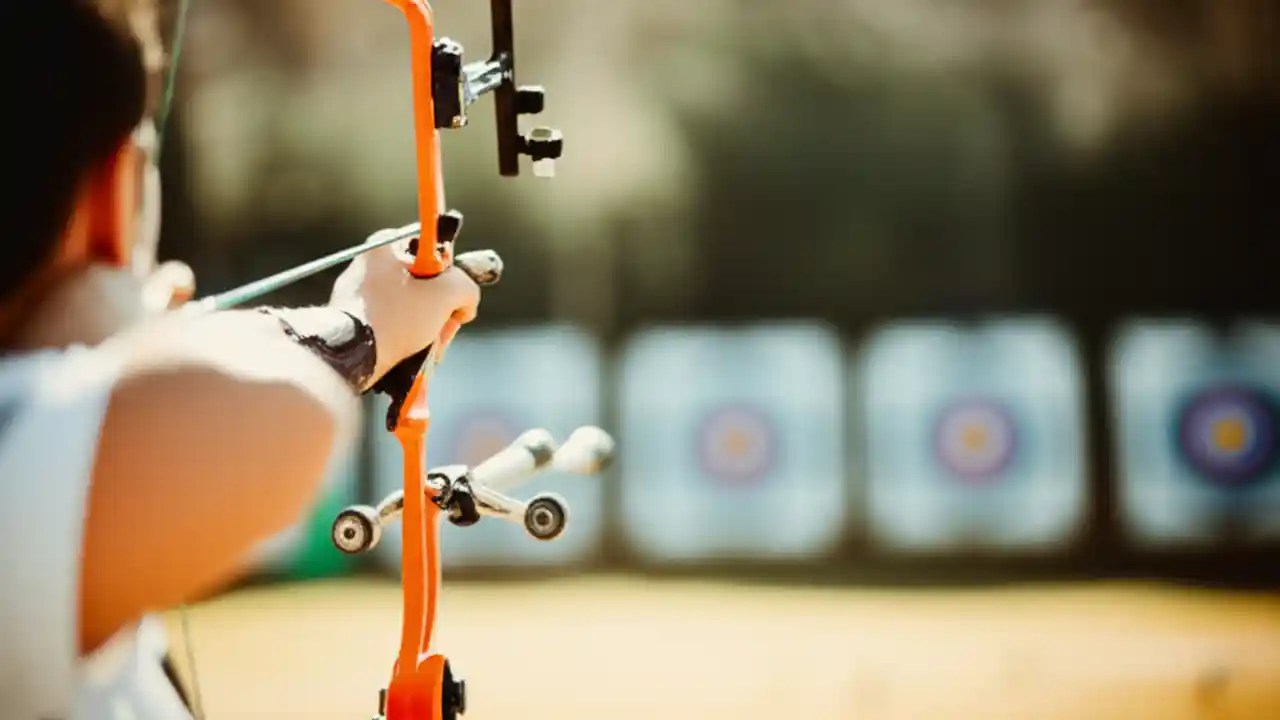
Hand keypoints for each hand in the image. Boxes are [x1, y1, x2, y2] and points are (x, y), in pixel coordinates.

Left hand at [329, 228, 482, 383]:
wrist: (350, 355)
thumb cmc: (395, 317)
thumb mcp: (446, 295)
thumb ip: (466, 288)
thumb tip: (466, 302)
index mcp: (385, 245)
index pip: (433, 250)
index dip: (450, 275)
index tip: (452, 296)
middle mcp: (367, 263)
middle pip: (422, 282)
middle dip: (440, 309)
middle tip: (443, 327)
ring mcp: (356, 292)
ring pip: (408, 306)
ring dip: (426, 327)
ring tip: (427, 347)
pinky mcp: (351, 318)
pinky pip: (389, 322)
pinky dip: (404, 337)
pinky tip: (410, 353)